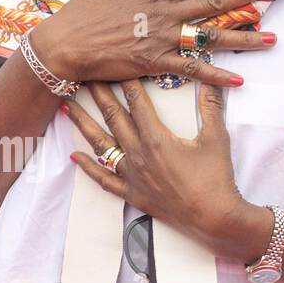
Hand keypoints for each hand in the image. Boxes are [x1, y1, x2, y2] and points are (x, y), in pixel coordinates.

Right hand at [29, 0, 279, 87]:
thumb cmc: (84, 14)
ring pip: (210, 36)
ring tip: (272, 37)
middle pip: (216, 2)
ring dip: (243, 37)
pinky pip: (191, 70)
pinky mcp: (154, 63)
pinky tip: (239, 79)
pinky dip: (215, 76)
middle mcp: (166, 14)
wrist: (62, 46)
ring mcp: (162, 39)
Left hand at [65, 79, 256, 257]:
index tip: (116, 65)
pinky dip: (88, 167)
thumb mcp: (217, 137)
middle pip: (113, 118)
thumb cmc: (215, 177)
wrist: (212, 216)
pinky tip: (75, 156)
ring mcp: (132, 175)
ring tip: (66, 107)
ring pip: (101, 145)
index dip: (127, 82)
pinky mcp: (132, 193)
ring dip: (82, 124)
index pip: (137, 103)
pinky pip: (104, 178)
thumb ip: (211, 106)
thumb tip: (213, 80)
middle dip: (99, 95)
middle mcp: (138, 154)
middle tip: (84, 75)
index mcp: (157, 138)